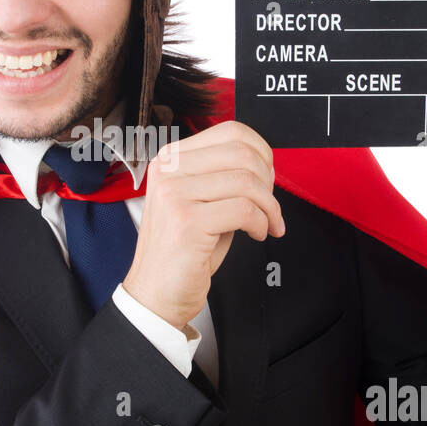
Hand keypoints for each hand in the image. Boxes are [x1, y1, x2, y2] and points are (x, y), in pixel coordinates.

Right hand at [123, 120, 286, 329]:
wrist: (156, 294)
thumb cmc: (183, 251)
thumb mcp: (202, 202)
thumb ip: (225, 178)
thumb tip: (265, 165)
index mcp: (171, 159)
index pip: (230, 131)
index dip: (261, 152)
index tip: (268, 178)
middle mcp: (168, 171)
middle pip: (242, 153)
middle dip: (269, 182)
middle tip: (270, 206)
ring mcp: (174, 194)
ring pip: (247, 181)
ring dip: (270, 207)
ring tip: (267, 224)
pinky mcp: (187, 221)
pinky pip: (245, 210)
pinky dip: (261, 223)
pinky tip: (256, 234)